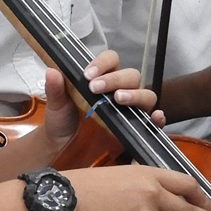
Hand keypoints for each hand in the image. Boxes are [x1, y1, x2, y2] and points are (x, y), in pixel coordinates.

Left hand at [41, 50, 162, 149]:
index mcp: (102, 78)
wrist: (64, 150)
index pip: (111, 60)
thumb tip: (52, 71)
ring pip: (146, 95)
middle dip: (116, 79)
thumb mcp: (57, 106)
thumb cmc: (63, 122)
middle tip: (96, 89)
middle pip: (131, 75)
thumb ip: (56, 89)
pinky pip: (154, 122)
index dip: (103, 63)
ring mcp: (131, 110)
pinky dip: (158, 119)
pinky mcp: (137, 129)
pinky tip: (155, 118)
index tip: (88, 74)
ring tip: (118, 100)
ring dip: (135, 95)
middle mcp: (120, 90)